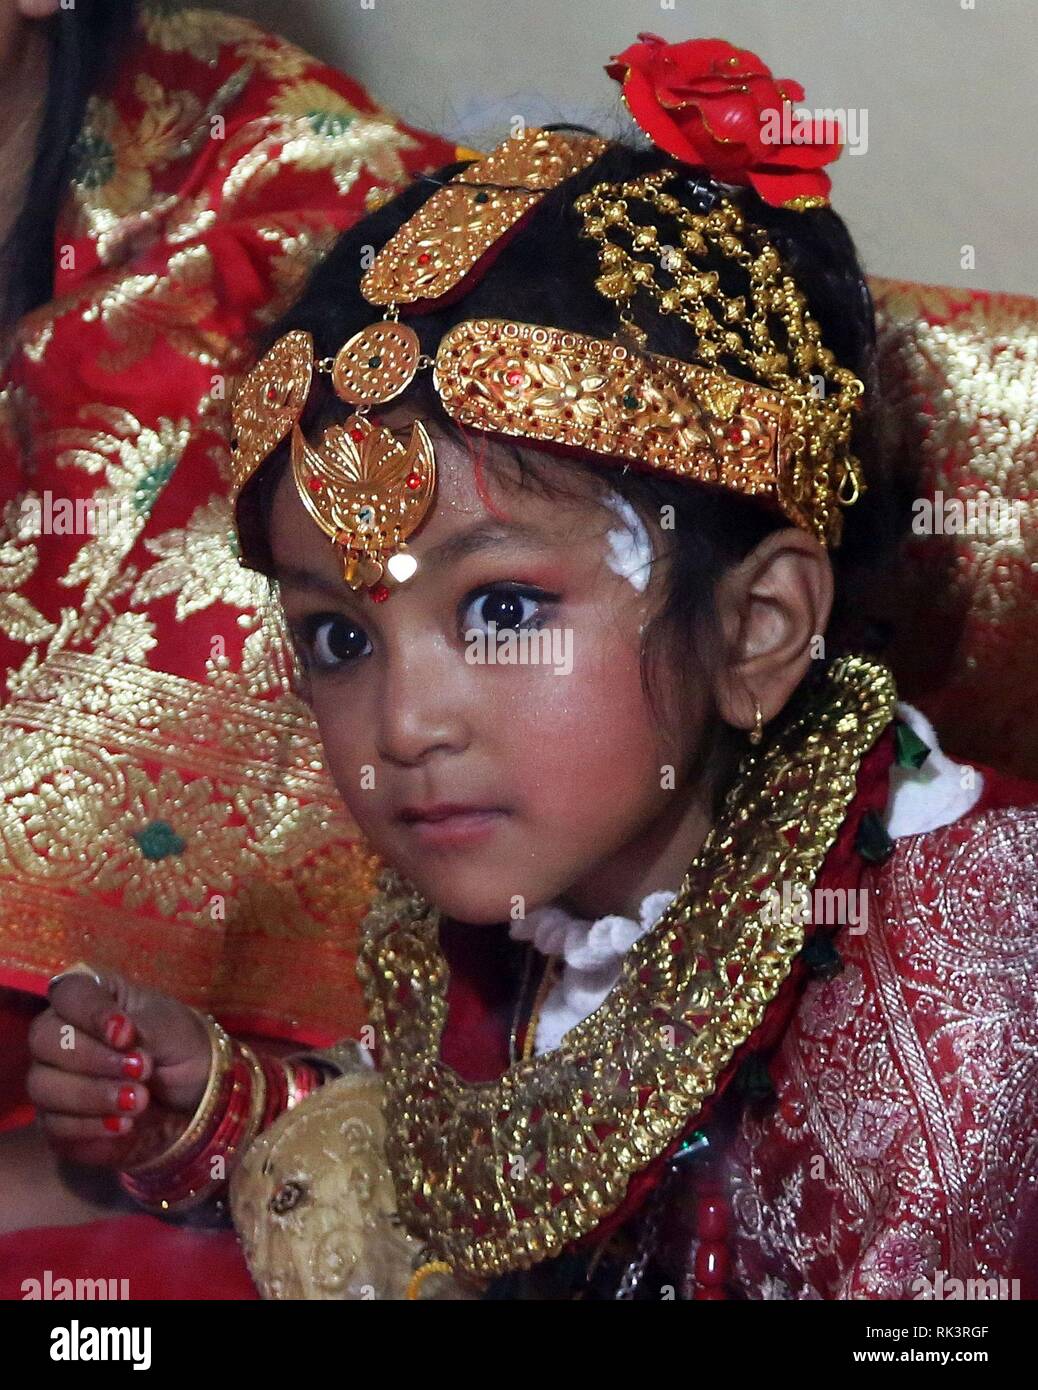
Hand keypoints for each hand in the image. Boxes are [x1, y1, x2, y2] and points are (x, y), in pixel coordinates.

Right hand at [27, 965, 211, 1168]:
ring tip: (140, 1100)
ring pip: (43, 1085)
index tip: (126, 1035)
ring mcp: (53, 1076)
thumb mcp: (170, 1028)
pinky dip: (91, 1126)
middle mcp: (60, 1032)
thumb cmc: (178, 1045)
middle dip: (93, 1058)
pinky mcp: (56, 1119)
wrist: (194, 1093)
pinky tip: (124, 1125)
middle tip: (141, 1069)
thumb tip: (117, 1035)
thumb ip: (142, 1027)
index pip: (68, 993)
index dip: (92, 1014)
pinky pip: (55, 1125)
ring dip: (93, 1094)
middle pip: (44, 1039)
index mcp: (91, 995)